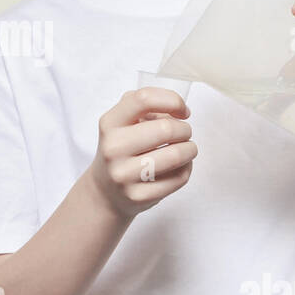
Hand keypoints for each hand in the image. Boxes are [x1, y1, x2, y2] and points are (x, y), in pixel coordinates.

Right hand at [88, 87, 197, 219]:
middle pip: (166, 129)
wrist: (105, 190)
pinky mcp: (138, 195)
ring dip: (190, 149)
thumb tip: (179, 110)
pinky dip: (186, 169)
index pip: (144, 99)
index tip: (181, 111)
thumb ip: (145, 107)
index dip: (172, 100)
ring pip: (176, 155)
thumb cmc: (121, 150)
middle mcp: (113, 148)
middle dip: (185, 129)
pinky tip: (179, 166)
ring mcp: (124, 174)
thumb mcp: (122, 122)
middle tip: (184, 133)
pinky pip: (178, 178)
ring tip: (187, 149)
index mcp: (110, 123)